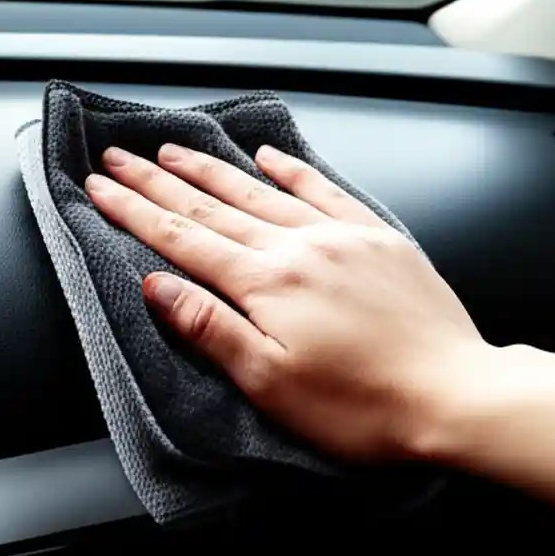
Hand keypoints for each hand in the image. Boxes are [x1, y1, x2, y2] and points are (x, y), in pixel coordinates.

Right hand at [86, 143, 515, 462]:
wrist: (456, 395)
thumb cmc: (361, 407)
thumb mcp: (270, 383)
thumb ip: (210, 327)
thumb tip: (156, 285)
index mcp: (266, 283)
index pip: (183, 239)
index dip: (135, 211)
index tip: (99, 187)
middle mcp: (299, 247)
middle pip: (212, 206)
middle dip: (159, 180)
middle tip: (119, 156)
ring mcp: (341, 237)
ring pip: (261, 190)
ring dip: (212, 168)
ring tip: (173, 148)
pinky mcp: (378, 240)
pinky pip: (324, 190)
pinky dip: (292, 169)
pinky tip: (268, 156)